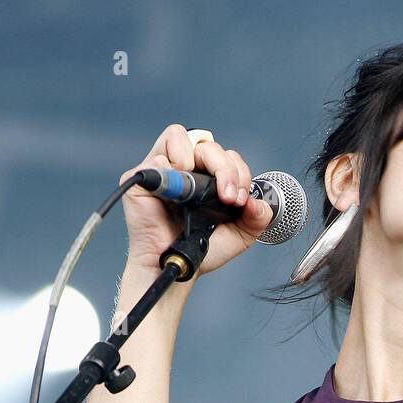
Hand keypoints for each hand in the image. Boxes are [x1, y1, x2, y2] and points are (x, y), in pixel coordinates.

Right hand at [118, 122, 273, 279]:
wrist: (178, 268)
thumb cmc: (200, 250)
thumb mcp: (238, 235)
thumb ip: (256, 218)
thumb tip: (261, 203)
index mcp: (207, 178)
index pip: (225, 156)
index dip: (238, 171)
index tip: (241, 199)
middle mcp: (185, 170)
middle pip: (207, 144)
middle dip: (225, 168)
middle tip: (229, 196)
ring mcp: (163, 170)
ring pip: (178, 135)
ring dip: (195, 158)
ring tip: (196, 189)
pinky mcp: (142, 177)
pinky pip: (157, 156)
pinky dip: (169, 168)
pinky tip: (176, 193)